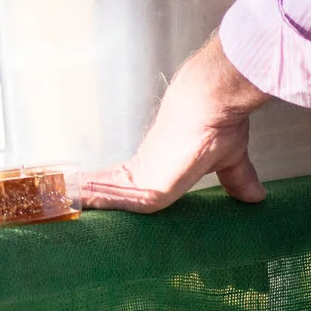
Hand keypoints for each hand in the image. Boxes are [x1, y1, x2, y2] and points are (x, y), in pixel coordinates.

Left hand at [71, 37, 271, 213]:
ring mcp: (141, 176)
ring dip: (82, 202)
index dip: (112, 194)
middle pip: (110, 192)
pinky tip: (70, 201)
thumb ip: (238, 179)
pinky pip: (112, 199)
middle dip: (89, 200)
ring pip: (105, 196)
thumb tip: (255, 197)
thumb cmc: (217, 124)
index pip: (129, 186)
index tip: (94, 201)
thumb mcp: (230, 160)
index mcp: (158, 167)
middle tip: (60, 206)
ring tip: (55, 205)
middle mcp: (144, 170)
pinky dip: (92, 200)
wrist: (210, 104)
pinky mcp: (143, 184)